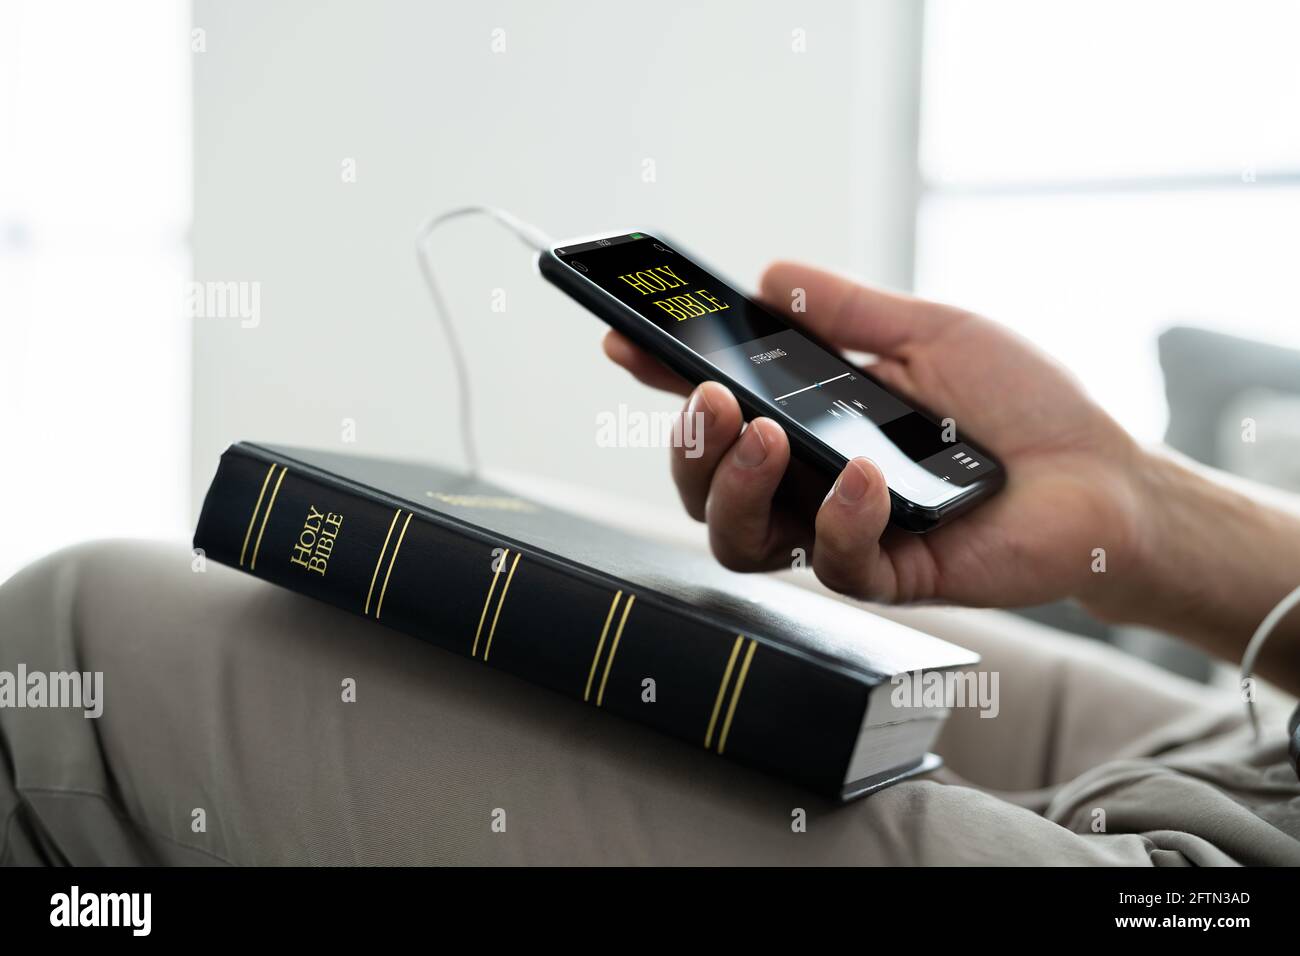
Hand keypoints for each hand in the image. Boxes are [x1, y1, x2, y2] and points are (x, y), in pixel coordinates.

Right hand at [604, 261, 1149, 612]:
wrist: (1102, 476)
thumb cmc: (1022, 403)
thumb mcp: (929, 332)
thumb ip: (847, 312)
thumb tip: (769, 275)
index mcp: (814, 423)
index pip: (721, 406)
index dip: (664, 378)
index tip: (625, 342)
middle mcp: (812, 483)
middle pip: (706, 486)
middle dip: (689, 445)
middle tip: (711, 400)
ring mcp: (843, 532)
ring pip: (740, 538)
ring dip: (733, 487)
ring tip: (763, 436)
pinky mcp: (887, 575)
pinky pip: (830, 563)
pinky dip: (837, 517)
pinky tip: (863, 476)